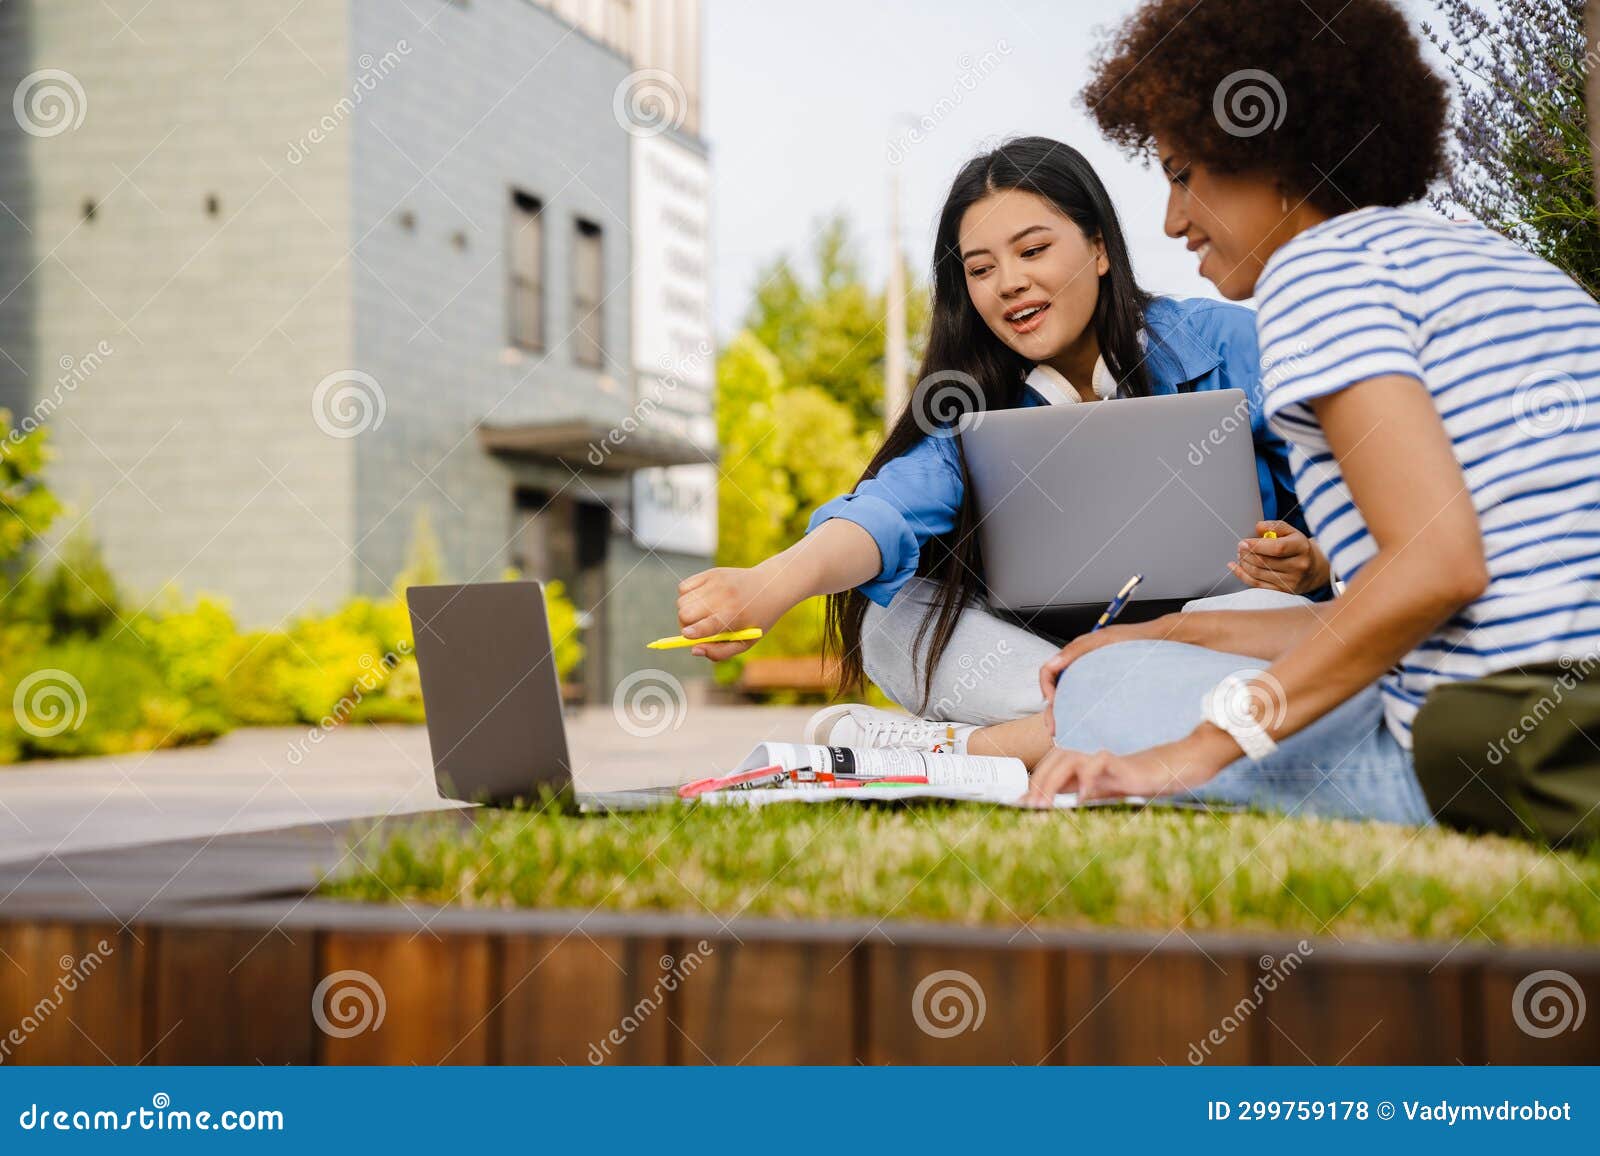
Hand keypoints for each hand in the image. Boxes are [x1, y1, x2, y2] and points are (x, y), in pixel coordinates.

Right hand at [675, 564, 789, 660]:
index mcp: (734, 615)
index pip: (705, 625)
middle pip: (685, 613)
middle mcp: (723, 596)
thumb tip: (694, 650)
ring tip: (701, 614)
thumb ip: (720, 652)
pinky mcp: (711, 573)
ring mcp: (716, 582)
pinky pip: (684, 587)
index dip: (691, 633)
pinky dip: (686, 596)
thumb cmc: (756, 620)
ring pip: (682, 601)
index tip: (686, 635)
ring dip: (685, 611)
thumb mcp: (746, 641)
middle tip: (694, 629)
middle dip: (684, 625)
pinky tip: (700, 601)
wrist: (771, 586)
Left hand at [1019, 728, 1238, 807]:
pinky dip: (1086, 777)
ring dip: (1051, 780)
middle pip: (1055, 761)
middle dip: (1037, 783)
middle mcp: (1093, 760)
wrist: (1181, 764)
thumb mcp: (1111, 790)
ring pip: (1069, 759)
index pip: (1052, 767)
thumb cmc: (1146, 778)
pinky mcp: (1124, 764)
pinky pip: (1099, 764)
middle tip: (1024, 807)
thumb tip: (1061, 803)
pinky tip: (1080, 797)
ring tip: (1042, 804)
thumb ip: (1088, 793)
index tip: (1016, 805)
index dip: (1033, 783)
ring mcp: (1107, 761)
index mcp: (1087, 766)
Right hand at [1038, 617, 1169, 734]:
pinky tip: (1086, 726)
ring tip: (1067, 732)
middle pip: (1057, 691)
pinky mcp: (1105, 690)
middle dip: (1053, 710)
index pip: (1048, 672)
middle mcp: (1081, 668)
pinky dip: (1082, 715)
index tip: (1052, 702)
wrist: (1160, 643)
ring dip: (1065, 715)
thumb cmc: (1134, 638)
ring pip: (1071, 700)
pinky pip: (1088, 704)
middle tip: (1055, 728)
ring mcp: (1093, 681)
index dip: (1046, 687)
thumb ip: (1076, 649)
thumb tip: (1052, 663)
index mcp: (1075, 654)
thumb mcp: (1103, 640)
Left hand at [1229, 521, 1328, 594]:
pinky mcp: (1283, 591)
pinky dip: (1242, 575)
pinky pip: (1256, 585)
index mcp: (1301, 548)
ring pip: (1258, 573)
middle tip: (1240, 547)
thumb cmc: (1298, 547)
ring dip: (1244, 563)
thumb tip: (1258, 527)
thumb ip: (1275, 526)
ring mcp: (1291, 581)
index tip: (1244, 542)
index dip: (1257, 545)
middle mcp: (1298, 566)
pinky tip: (1235, 567)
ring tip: (1240, 555)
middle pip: (1264, 562)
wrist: (1314, 568)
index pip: (1277, 548)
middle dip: (1247, 554)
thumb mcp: (1291, 532)